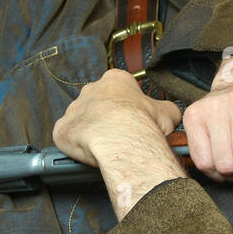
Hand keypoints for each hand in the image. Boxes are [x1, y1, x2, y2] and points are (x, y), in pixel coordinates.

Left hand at [52, 69, 181, 167]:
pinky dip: (77, 146)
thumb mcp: (168, 113)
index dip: (128, 106)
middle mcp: (91, 89)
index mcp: (116, 80)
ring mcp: (74, 108)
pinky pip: (68, 137)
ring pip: (82, 120)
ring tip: (106, 147)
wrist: (121, 139)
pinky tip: (90, 153)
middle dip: (107, 118)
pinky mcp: (62, 128)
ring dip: (90, 132)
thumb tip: (170, 116)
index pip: (119, 89)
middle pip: (98, 103)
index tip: (134, 120)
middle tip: (120, 135)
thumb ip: (167, 110)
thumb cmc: (143, 123)